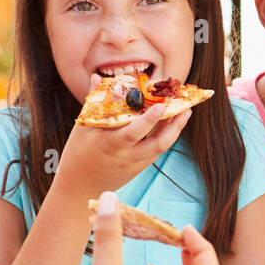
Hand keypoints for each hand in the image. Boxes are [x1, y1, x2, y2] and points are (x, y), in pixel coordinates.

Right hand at [55, 79, 191, 198]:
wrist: (80, 187)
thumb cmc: (78, 152)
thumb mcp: (82, 127)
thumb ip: (93, 102)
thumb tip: (98, 77)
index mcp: (109, 143)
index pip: (133, 132)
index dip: (149, 119)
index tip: (161, 105)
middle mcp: (126, 156)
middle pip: (157, 144)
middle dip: (174, 126)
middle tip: (185, 107)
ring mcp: (134, 164)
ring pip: (160, 148)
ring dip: (174, 131)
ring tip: (184, 113)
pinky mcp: (139, 169)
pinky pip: (156, 152)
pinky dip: (165, 137)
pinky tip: (171, 124)